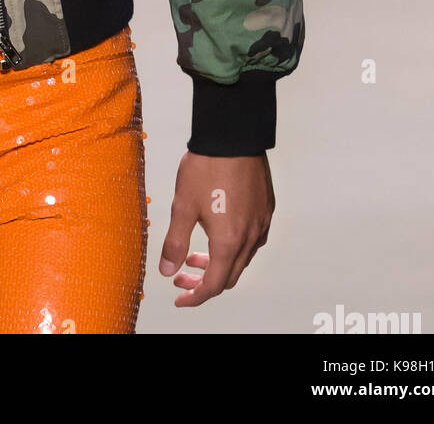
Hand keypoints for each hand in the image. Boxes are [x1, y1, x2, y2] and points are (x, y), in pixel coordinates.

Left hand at [159, 151, 273, 304]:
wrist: (233, 136)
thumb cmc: (206, 168)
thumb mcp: (182, 206)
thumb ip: (175, 242)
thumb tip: (167, 271)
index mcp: (229, 241)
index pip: (214, 284)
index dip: (195, 296)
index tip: (180, 298)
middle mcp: (251, 237)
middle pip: (230, 276)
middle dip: (204, 281)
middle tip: (182, 276)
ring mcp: (261, 223)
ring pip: (242, 258)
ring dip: (219, 263)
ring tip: (195, 253)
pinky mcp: (266, 209)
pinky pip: (252, 240)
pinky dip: (233, 247)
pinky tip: (218, 233)